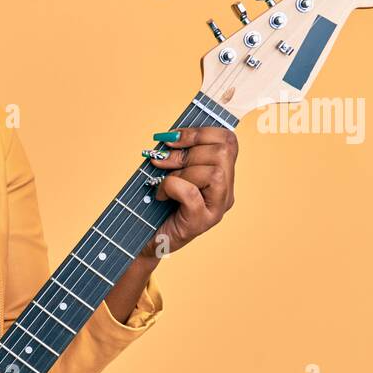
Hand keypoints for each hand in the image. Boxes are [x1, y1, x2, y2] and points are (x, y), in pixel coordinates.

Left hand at [138, 126, 237, 256]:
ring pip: (213, 172)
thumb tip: (170, 136)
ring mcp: (217, 208)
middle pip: (223, 152)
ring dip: (179, 172)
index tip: (172, 138)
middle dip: (187, 151)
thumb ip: (178, 152)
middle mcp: (226, 191)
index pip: (228, 141)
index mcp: (223, 174)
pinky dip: (171, 187)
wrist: (145, 239)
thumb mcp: (169, 171)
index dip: (200, 132)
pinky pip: (191, 192)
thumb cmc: (156, 205)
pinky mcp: (202, 222)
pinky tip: (161, 195)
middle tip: (161, 161)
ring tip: (162, 183)